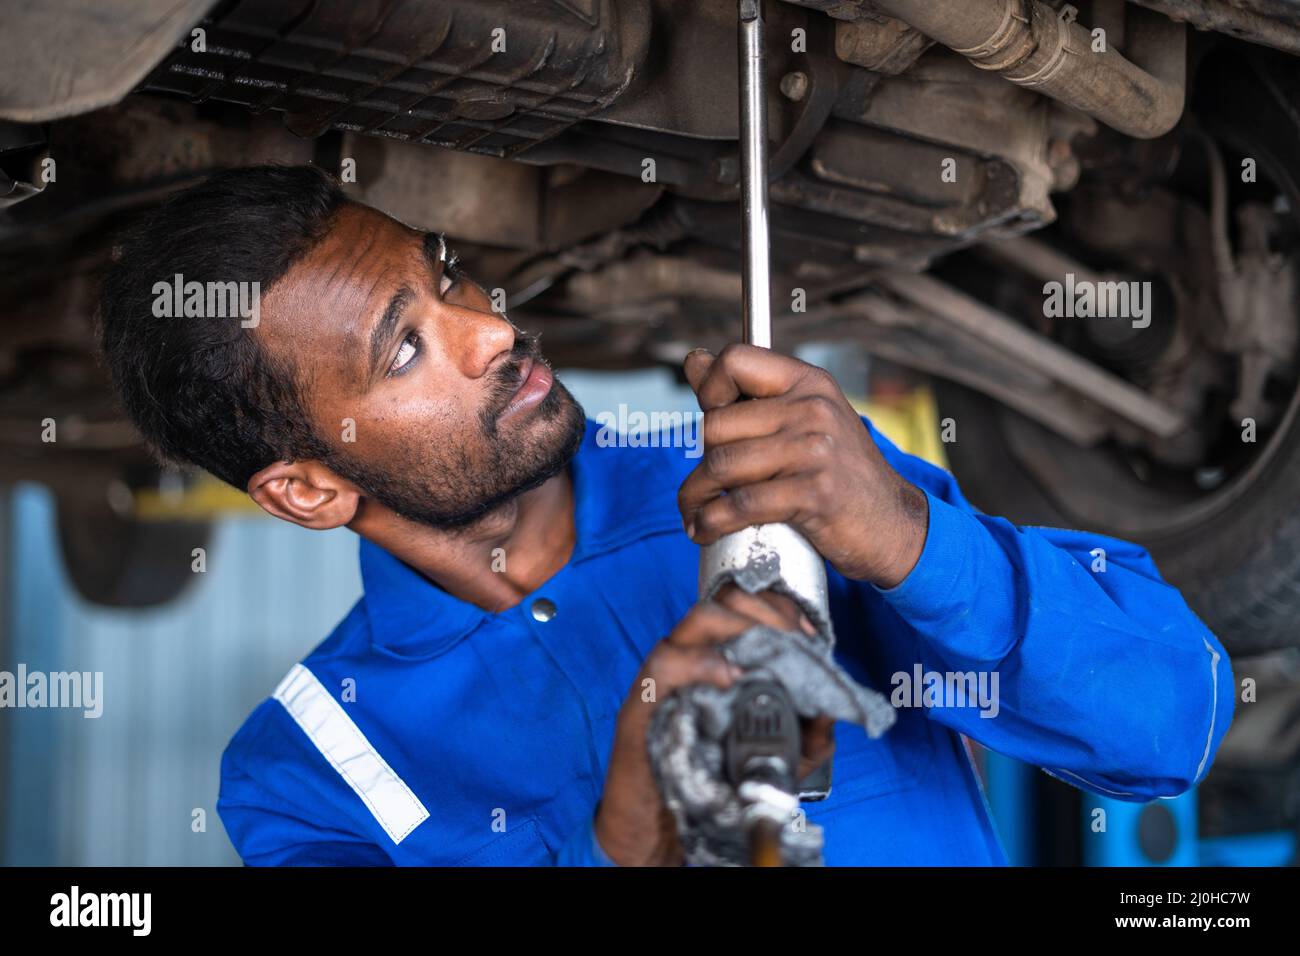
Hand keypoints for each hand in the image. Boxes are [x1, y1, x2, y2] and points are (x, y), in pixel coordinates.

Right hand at [594, 585, 834, 866]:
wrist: (659, 824)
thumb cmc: (712, 782)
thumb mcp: (775, 757)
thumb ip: (809, 734)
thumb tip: (834, 707)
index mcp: (719, 657)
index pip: (749, 605)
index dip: (782, 609)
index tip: (810, 632)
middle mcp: (693, 655)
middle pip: (728, 602)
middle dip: (768, 614)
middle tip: (795, 642)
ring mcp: (666, 674)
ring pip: (699, 621)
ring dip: (741, 629)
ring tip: (767, 656)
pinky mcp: (643, 699)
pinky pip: (667, 664)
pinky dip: (701, 663)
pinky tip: (730, 677)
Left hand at [677, 343, 928, 588]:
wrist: (893, 523)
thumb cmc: (840, 472)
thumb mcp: (803, 419)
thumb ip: (747, 393)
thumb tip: (695, 360)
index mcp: (808, 382)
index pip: (734, 360)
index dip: (708, 389)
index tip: (711, 421)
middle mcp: (812, 408)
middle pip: (716, 424)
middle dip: (701, 461)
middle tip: (706, 485)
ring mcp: (814, 451)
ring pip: (721, 465)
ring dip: (694, 497)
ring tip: (694, 513)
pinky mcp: (812, 494)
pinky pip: (739, 504)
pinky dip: (711, 522)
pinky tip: (705, 530)